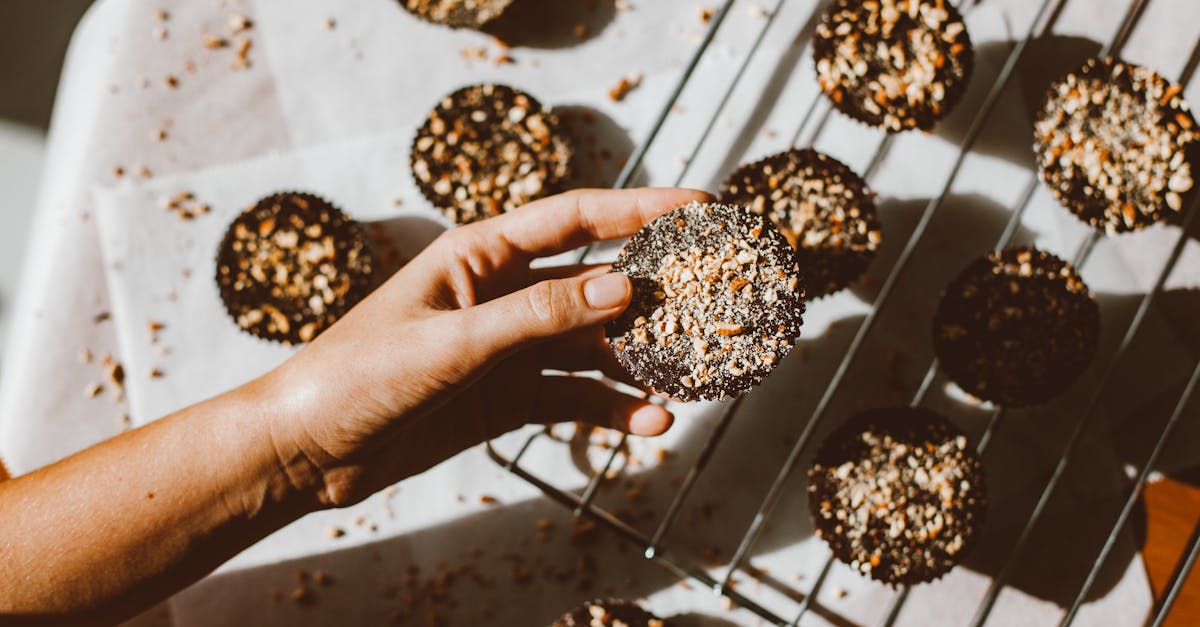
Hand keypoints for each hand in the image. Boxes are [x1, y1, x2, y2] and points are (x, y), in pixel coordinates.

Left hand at [262, 187, 713, 508]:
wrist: (310, 450)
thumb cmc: (360, 375)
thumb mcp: (454, 342)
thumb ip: (539, 315)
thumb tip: (623, 288)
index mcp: (481, 255)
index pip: (576, 218)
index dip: (641, 209)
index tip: (701, 206)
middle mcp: (503, 294)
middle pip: (596, 284)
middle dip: (655, 295)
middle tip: (715, 303)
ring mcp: (510, 348)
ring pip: (593, 345)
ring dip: (641, 361)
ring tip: (693, 376)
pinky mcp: (509, 397)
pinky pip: (575, 396)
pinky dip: (612, 408)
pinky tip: (649, 424)